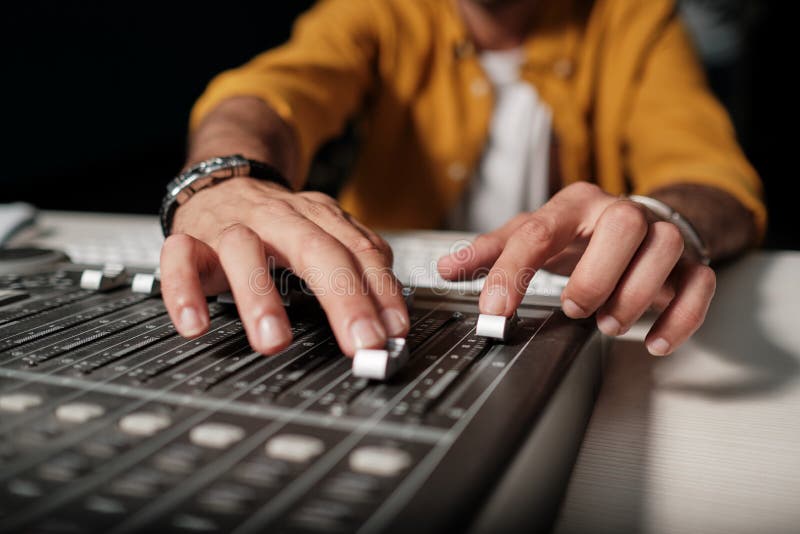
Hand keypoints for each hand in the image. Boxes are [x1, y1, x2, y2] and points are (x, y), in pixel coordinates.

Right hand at [159, 177, 408, 355]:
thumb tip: (393, 319)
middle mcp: (279, 217)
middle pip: (315, 249)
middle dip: (343, 298)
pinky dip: (183, 292)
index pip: (359, 249)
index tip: (394, 331)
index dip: (381, 290)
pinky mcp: (189, 239)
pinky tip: (196, 326)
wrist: (221, 180)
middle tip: (361, 343)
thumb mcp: (325, 232)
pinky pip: (179, 259)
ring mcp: (231, 226)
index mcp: (319, 218)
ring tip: (274, 343)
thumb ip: (358, 267)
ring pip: (244, 250)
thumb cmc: (278, 221)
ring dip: (260, 297)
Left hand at [437, 183, 715, 354]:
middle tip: (574, 307)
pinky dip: (681, 317)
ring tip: (608, 324)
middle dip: (595, 274)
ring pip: (665, 249)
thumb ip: (493, 252)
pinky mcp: (691, 263)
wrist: (639, 223)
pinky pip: (701, 284)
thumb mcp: (532, 236)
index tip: (493, 312)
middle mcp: (620, 213)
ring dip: (635, 296)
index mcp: (574, 205)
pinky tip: (655, 342)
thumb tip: (447, 268)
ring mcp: (661, 236)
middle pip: (622, 225)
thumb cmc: (579, 234)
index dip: (511, 273)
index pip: (538, 231)